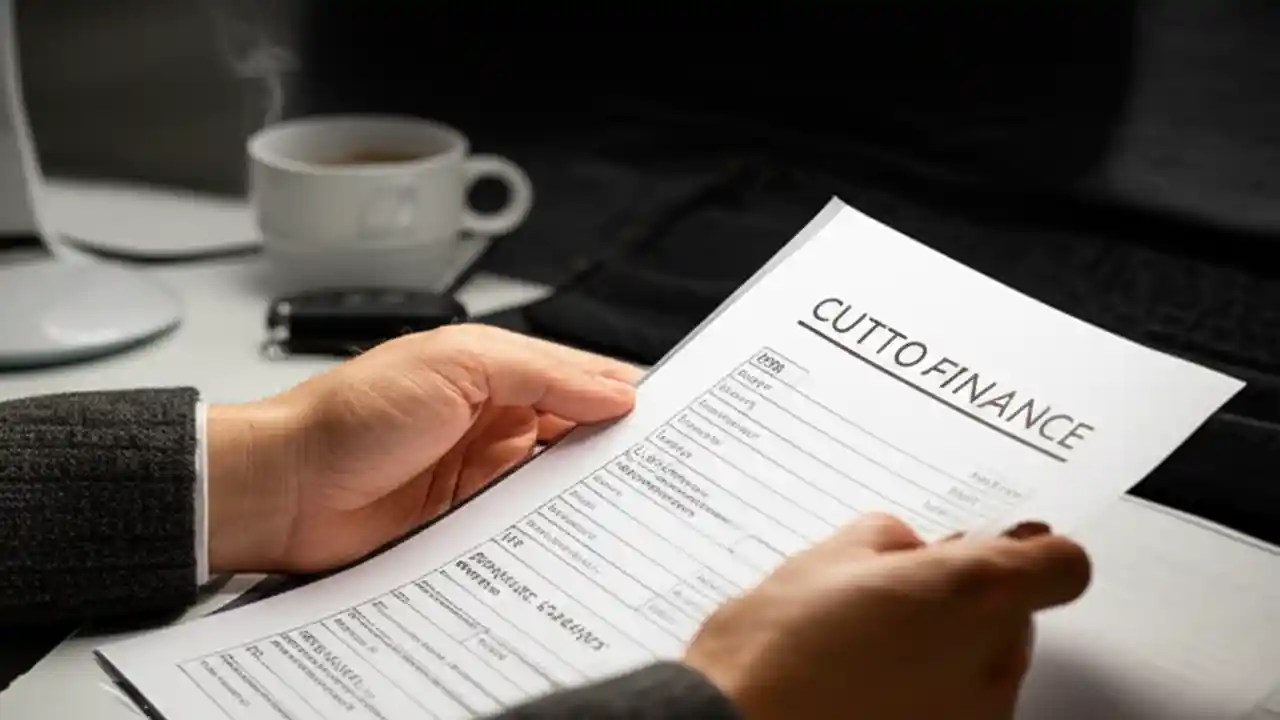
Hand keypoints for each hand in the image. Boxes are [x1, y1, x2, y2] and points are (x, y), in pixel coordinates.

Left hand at [206, 325, 640, 572]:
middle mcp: (497, 421)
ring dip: (587, 492)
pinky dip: (552, 530)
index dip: (626, 393)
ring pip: (559, 485)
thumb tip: (616, 390)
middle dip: (618, 448)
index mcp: (499, 370)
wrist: (286, 488)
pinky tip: (579, 536)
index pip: (582, 378)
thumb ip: (544, 374)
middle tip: (664, 465)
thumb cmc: (352, 413)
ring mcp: (484, 475)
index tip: (671, 415)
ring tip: (633, 502)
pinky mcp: (470, 524)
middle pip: (579, 435)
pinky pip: (527, 527)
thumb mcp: (460, 364)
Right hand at [683, 514, 1090, 719]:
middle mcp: (991, 660)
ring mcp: (975, 717)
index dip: (1030, 553)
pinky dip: (924, 697)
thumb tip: (906, 549)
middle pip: (1014, 617)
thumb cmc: (776, 652)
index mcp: (971, 591)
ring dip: (942, 653)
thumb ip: (888, 541)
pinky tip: (863, 688)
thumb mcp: (826, 557)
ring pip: (983, 666)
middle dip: (963, 603)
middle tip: (894, 599)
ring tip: (864, 651)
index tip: (999, 551)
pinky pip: (955, 708)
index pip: (1062, 564)